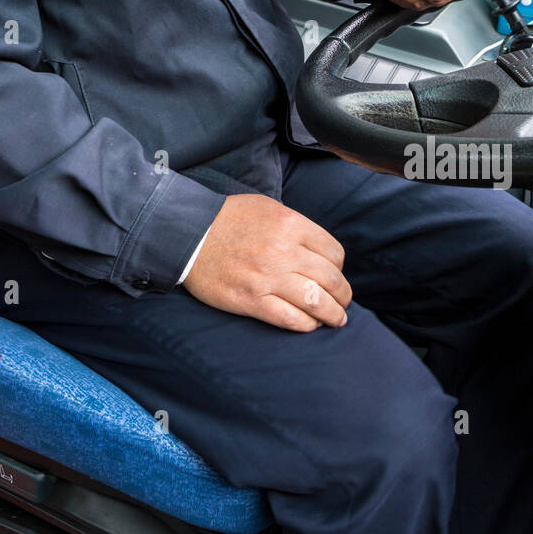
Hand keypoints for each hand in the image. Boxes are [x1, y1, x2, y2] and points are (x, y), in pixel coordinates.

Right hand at [181, 193, 350, 331]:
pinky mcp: (251, 300)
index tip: (334, 273)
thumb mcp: (268, 208)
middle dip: (343, 295)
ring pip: (317, 303)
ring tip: (336, 319)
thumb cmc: (230, 219)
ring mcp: (267, 278)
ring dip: (333, 314)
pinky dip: (307, 325)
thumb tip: (321, 251)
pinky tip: (310, 324)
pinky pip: (291, 319)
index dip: (339, 266)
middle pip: (331, 279)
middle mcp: (283, 252)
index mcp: (290, 225)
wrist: (189, 234)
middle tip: (343, 302)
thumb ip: (296, 227)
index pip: (334, 253)